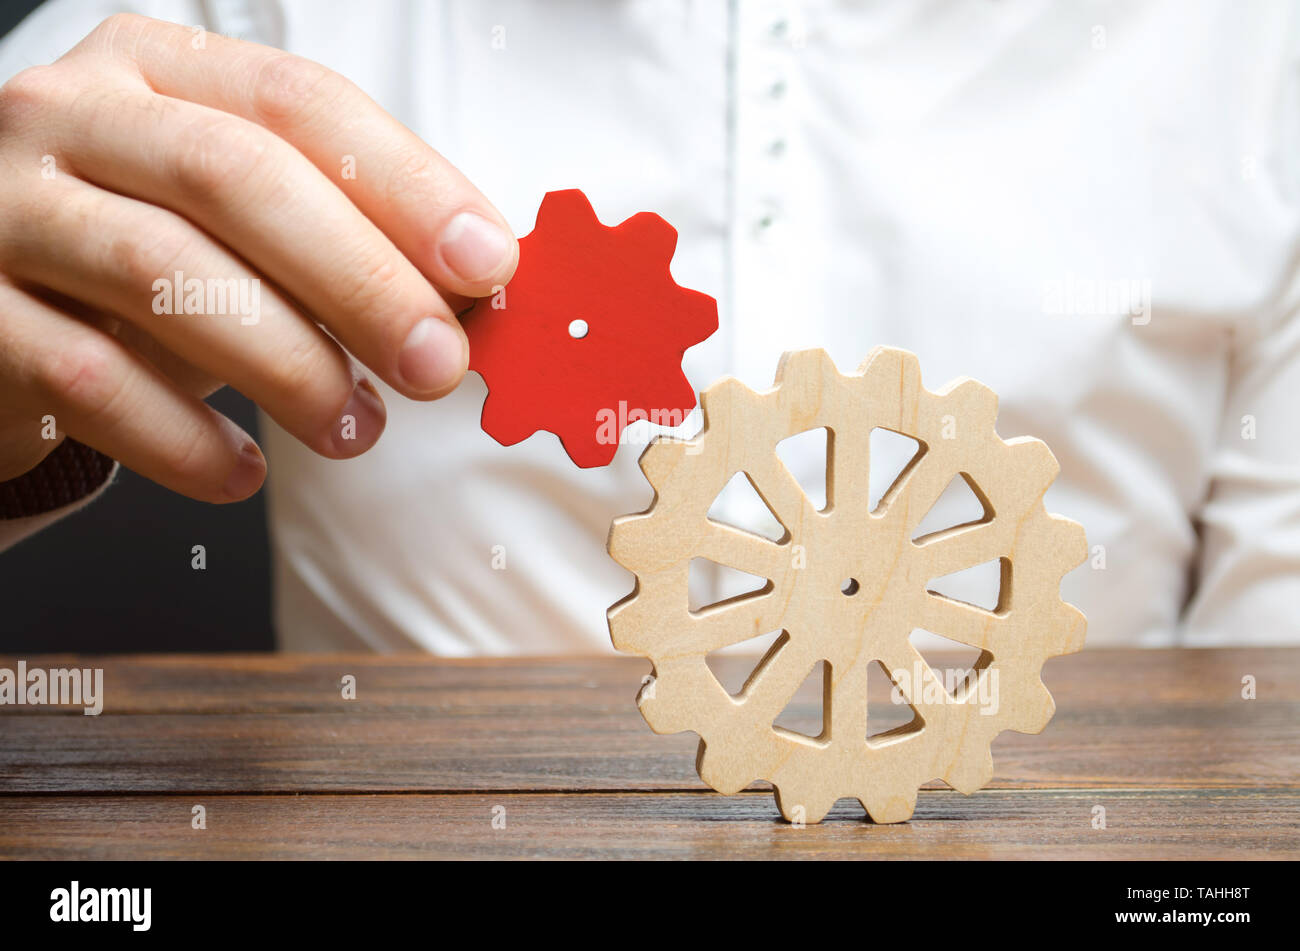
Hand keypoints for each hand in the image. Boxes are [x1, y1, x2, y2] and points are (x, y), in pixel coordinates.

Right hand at [0, 14, 517, 501]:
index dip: (406, 186)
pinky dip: (182, 437)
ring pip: (162, 273)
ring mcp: (4, 210)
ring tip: (354, 428)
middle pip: (235, 179)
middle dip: (360, 279)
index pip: (300, 103)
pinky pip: (86, 376)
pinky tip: (243, 472)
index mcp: (158, 71)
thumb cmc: (144, 260)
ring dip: (286, 365)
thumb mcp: (240, 224)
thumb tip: (471, 290)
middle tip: (436, 364)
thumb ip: (340, 233)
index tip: (488, 266)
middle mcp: (71, 117)